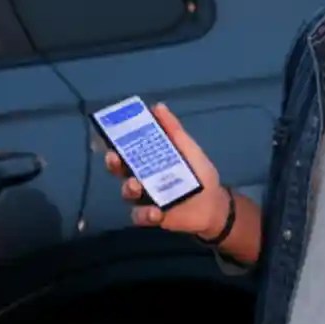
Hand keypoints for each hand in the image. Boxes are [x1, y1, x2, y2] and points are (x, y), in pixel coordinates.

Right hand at [104, 103, 225, 237]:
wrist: (214, 204)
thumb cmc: (200, 174)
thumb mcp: (188, 149)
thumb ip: (173, 130)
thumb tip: (158, 106)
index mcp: (148, 161)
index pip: (126, 151)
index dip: (115, 143)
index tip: (110, 137)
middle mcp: (141, 178)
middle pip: (119, 170)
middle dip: (113, 164)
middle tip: (115, 158)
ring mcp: (145, 198)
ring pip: (127, 193)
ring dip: (128, 187)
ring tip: (135, 184)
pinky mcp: (152, 217)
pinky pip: (141, 216)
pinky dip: (145, 214)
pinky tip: (155, 211)